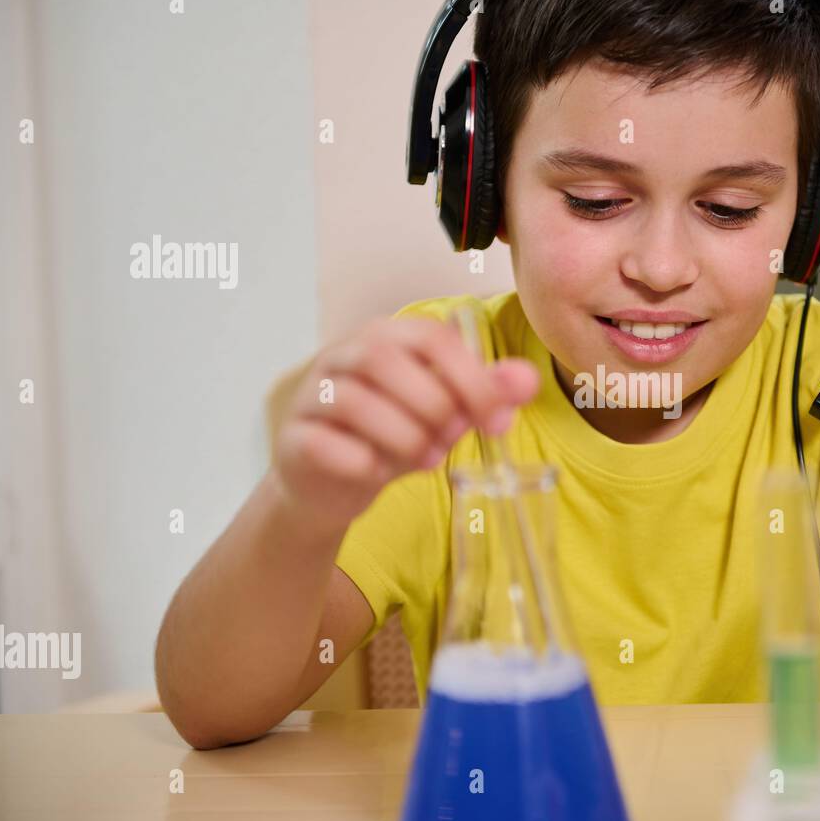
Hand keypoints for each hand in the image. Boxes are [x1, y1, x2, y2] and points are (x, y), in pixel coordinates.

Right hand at [272, 315, 537, 534]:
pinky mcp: (293, 439)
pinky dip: (360, 460)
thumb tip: (527, 380)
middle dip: (434, 403)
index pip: (431, 337)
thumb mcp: (446, 413)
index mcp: (385, 338)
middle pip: (383, 358)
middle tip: (454, 438)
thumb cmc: (394, 436)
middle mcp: (341, 357)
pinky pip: (323, 442)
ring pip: (352, 399)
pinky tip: (380, 473)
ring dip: (403, 434)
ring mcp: (311, 396)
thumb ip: (484, 393)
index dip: (470, 377)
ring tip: (429, 460)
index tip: (498, 419)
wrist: (334, 483)